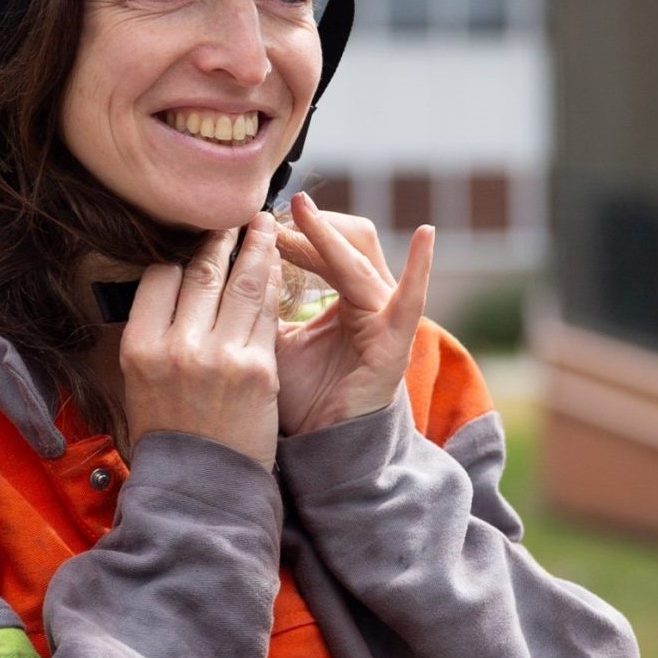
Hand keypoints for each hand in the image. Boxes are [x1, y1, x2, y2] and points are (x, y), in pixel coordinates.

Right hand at [118, 212, 282, 469]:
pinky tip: (280, 267)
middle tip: (236, 216)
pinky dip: (275, 284)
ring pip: (241, 282)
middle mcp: (176, 347)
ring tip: (264, 226)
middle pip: (202, 271)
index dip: (182, 253)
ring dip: (257, 247)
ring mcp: (219, 357)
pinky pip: (269, 312)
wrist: (202, 489)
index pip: (160, 275)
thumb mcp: (140, 379)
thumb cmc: (172, 432)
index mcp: (139, 347)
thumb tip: (173, 278)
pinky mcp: (258, 370)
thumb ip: (156, 330)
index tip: (197, 240)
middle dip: (223, 237)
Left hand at [274, 193, 433, 436]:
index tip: (257, 222)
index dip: (295, 232)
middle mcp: (371, 299)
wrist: (321, 445)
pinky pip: (410, 299)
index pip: (323, 247)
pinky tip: (426, 235)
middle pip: (346, 240)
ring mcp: (386, 317)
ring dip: (326, 235)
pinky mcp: (395, 341)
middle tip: (269, 218)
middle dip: (308, 226)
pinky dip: (421, 267)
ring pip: (359, 259)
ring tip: (301, 212)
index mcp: (345, 296)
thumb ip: (260, 304)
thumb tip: (231, 262)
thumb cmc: (301, 394)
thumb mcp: (270, 340)